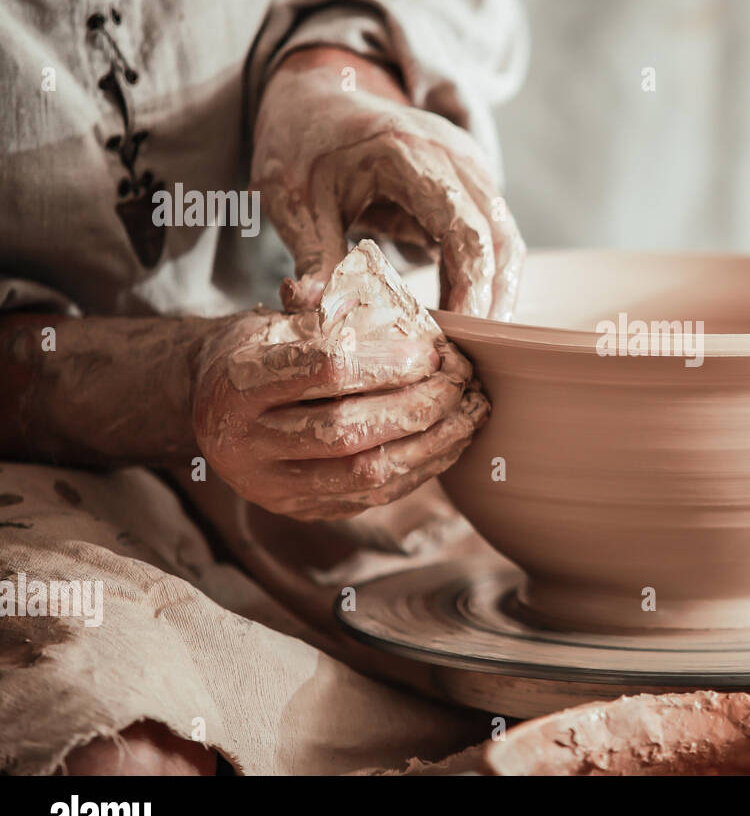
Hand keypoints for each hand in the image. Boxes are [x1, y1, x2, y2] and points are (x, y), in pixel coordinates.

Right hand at [191, 308, 486, 521]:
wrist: (213, 404)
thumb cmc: (259, 350)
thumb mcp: (277, 317)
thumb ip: (327, 307)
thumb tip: (393, 305)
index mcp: (237, 383)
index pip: (324, 371)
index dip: (387, 362)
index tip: (431, 351)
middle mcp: (245, 443)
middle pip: (347, 431)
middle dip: (418, 406)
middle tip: (460, 380)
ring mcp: (273, 487)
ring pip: (366, 474)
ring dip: (433, 441)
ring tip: (471, 410)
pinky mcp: (304, 510)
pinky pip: (375, 497)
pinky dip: (423, 467)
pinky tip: (453, 439)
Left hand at [251, 48, 523, 319]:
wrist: (317, 92)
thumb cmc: (302, 143)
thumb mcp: (292, 199)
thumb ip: (311, 255)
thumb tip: (311, 307)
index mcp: (411, 156)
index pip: (465, 231)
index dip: (471, 288)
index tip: (459, 334)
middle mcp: (454, 156)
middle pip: (502, 238)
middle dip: (494, 299)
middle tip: (477, 353)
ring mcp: (469, 165)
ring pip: (507, 238)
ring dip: (496, 289)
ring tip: (476, 340)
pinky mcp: (470, 180)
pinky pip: (493, 233)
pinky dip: (485, 274)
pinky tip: (464, 311)